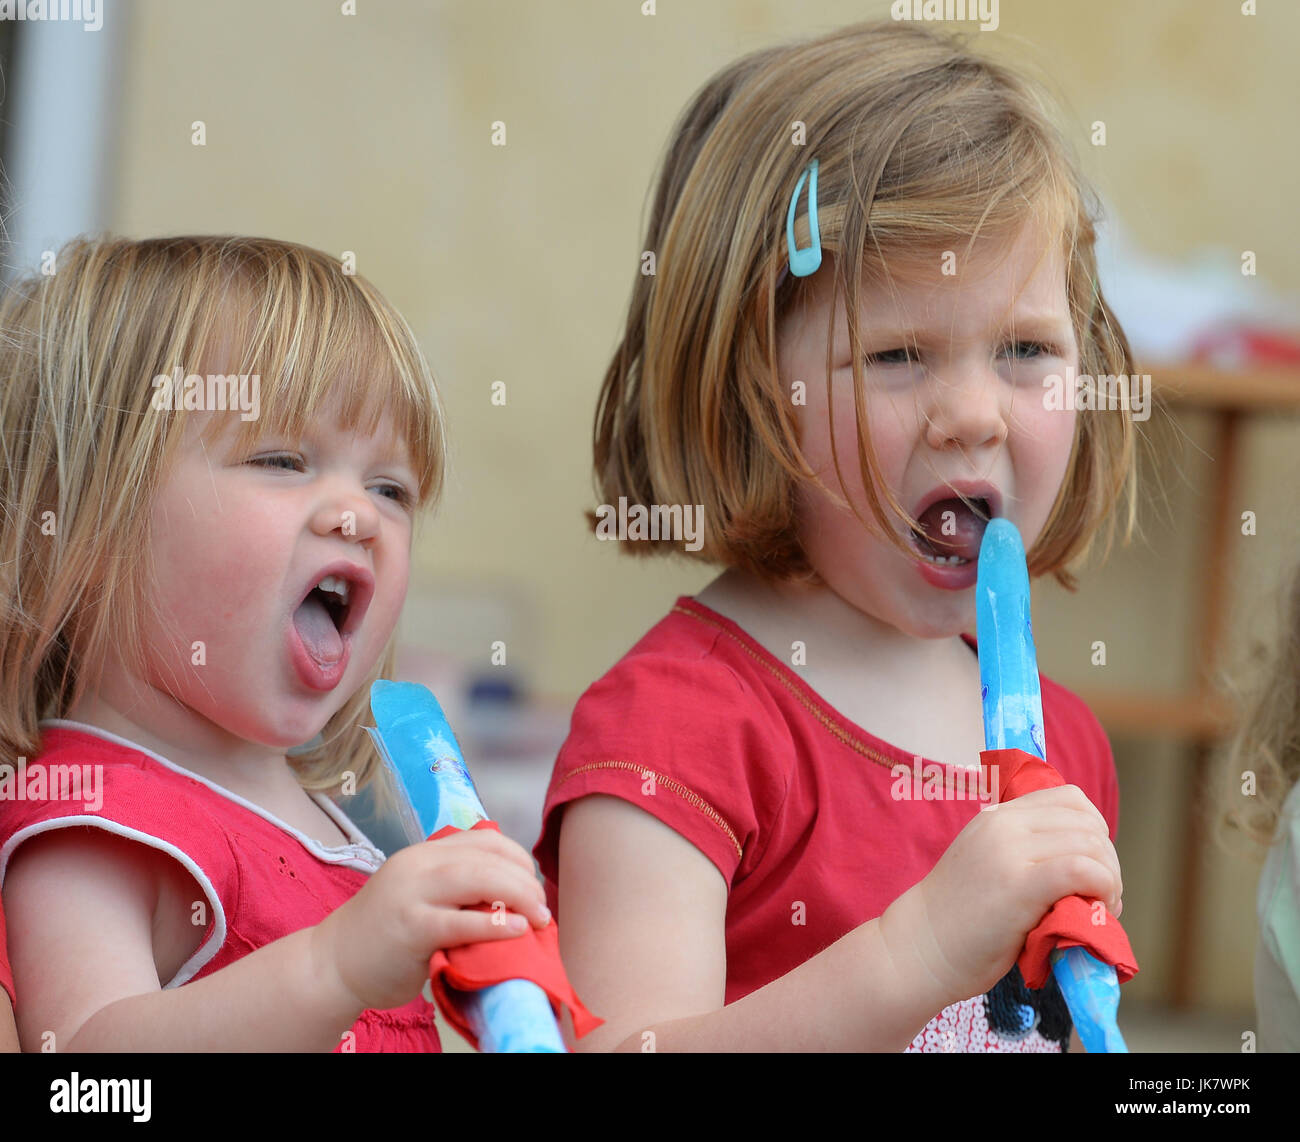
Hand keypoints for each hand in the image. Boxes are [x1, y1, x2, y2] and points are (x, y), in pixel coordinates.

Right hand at [313, 829, 550, 1011]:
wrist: (332, 964)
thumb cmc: (386, 936)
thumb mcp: (422, 896)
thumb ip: (457, 890)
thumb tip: (514, 898)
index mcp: (425, 853)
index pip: (485, 838)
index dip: (518, 858)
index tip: (533, 884)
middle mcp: (418, 865)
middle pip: (487, 857)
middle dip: (525, 880)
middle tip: (543, 909)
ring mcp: (412, 894)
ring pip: (478, 879)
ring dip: (518, 896)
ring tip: (539, 919)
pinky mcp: (410, 929)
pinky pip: (461, 922)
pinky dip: (495, 925)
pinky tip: (517, 931)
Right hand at [886, 785, 1121, 1005]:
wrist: (920, 946)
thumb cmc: (959, 917)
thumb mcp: (988, 862)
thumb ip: (1025, 850)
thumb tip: (1085, 857)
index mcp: (998, 816)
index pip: (1070, 799)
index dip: (1095, 832)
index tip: (1092, 868)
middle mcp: (1004, 824)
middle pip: (1087, 822)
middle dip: (1108, 861)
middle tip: (1101, 898)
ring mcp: (1009, 851)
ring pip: (1091, 845)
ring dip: (1110, 879)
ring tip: (1098, 909)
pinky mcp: (1018, 886)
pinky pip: (1082, 870)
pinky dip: (1103, 888)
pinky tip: (1095, 912)